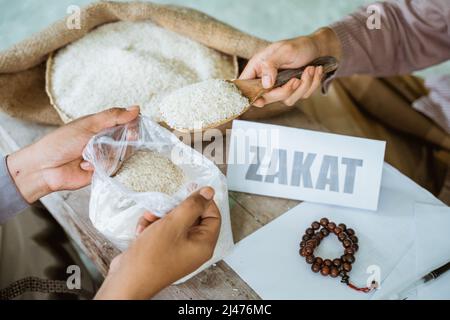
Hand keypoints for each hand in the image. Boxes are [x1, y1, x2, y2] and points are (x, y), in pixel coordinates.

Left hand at [7, 106, 139, 202]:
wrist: (44, 168)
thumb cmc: (61, 142)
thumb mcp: (88, 124)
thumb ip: (113, 117)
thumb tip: (136, 108)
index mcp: (103, 126)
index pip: (128, 123)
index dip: (133, 126)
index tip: (131, 130)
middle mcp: (107, 141)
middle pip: (129, 140)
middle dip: (119, 143)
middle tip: (106, 143)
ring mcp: (106, 156)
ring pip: (122, 156)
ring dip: (104, 156)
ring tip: (86, 155)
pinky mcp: (103, 172)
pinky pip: (113, 169)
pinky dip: (99, 167)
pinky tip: (84, 166)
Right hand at [95, 187, 220, 299]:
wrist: (127, 280)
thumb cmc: (152, 255)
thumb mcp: (174, 223)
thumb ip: (193, 205)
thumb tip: (209, 191)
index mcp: (203, 244)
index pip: (213, 216)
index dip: (203, 202)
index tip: (189, 190)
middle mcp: (193, 248)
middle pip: (193, 218)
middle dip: (175, 209)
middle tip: (164, 206)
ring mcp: (178, 250)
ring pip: (175, 222)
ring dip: (160, 216)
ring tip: (149, 218)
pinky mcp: (163, 251)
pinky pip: (163, 231)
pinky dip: (152, 226)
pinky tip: (142, 230)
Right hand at [239, 27, 340, 106]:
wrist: (319, 48)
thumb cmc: (299, 46)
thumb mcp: (284, 51)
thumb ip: (270, 65)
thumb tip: (265, 84)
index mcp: (258, 67)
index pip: (245, 85)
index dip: (249, 95)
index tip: (261, 100)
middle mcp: (267, 79)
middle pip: (267, 98)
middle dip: (285, 91)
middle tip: (296, 79)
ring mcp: (280, 87)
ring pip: (287, 100)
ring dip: (303, 85)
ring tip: (310, 69)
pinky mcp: (294, 91)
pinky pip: (301, 96)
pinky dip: (311, 84)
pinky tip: (315, 71)